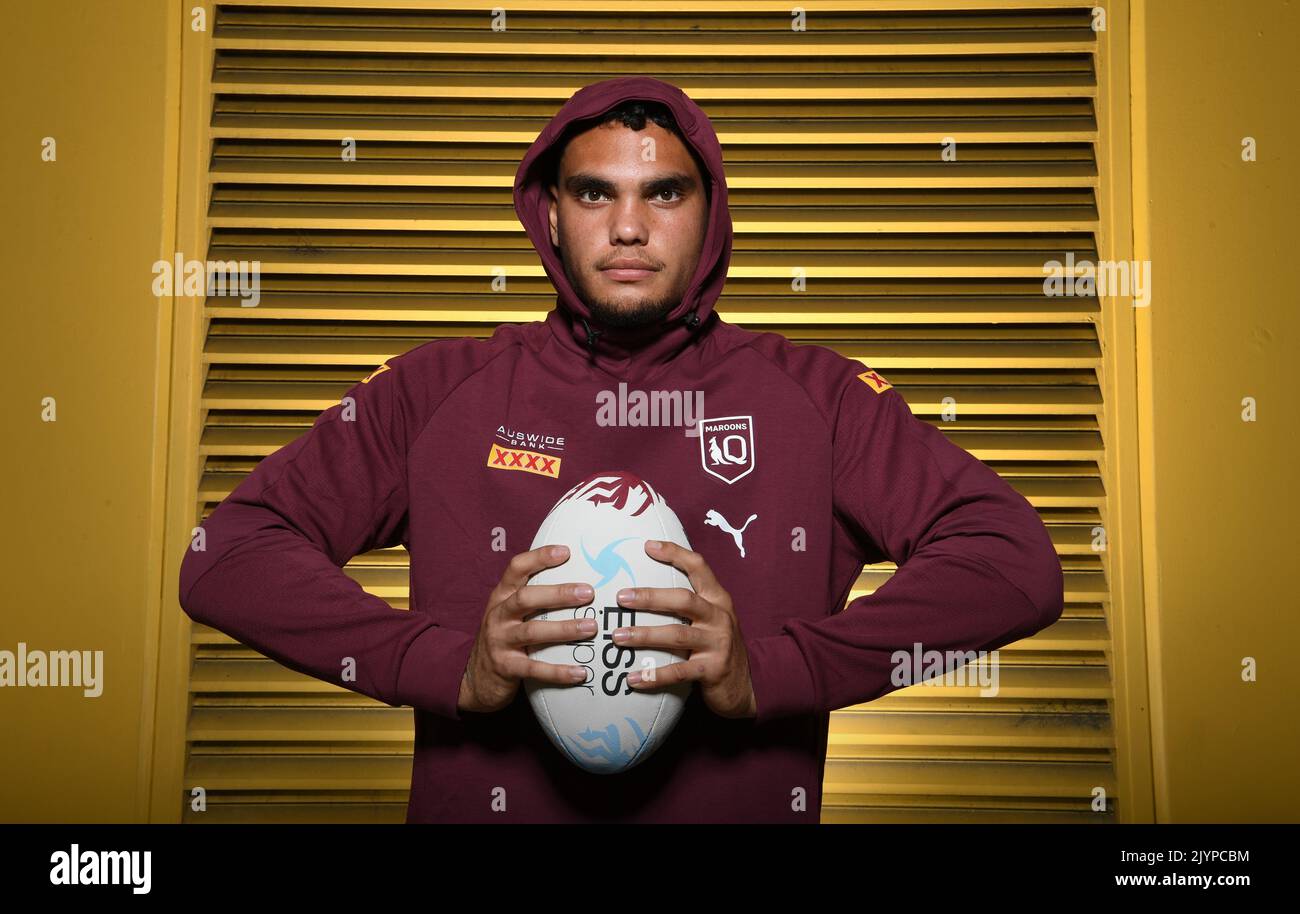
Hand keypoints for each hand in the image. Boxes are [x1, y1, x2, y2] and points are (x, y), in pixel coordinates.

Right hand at [457, 544, 596, 713]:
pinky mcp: (506, 667)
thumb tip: (579, 582)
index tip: (566, 552)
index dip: (539, 558)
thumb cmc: (505, 638)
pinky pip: (534, 668)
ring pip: (532, 631)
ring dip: (564, 629)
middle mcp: (498, 615)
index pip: (517, 569)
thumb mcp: (510, 613)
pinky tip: (581, 672)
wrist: (477, 679)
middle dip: (558, 594)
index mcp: (501, 597)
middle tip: (587, 593)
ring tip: (591, 627)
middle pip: (526, 598)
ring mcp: (500, 641)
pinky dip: (558, 671)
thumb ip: (534, 597)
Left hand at [611, 540, 756, 718]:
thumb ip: (688, 603)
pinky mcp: (712, 670)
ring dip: (645, 635)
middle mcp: (720, 617)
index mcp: (718, 599)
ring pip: (677, 635)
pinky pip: (678, 672)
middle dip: (650, 597)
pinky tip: (633, 679)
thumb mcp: (711, 618)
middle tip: (621, 597)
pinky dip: (654, 676)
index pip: (699, 568)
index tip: (648, 546)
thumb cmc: (716, 646)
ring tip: (618, 636)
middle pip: (684, 600)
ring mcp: (718, 644)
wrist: (744, 685)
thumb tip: (643, 588)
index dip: (675, 554)